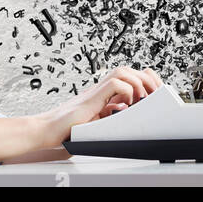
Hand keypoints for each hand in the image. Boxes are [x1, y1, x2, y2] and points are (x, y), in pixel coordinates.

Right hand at [39, 66, 163, 143]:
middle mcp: (99, 90)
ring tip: (144, 96)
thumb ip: (109, 112)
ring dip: (138, 82)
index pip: (127, 76)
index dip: (143, 80)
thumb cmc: (67, 129)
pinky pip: (114, 84)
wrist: (47, 130)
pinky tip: (127, 103)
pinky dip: (126, 91)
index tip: (154, 92)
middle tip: (155, 93)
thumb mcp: (96, 121)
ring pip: (122, 72)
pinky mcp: (91, 98)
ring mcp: (95, 92)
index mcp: (102, 94)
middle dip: (146, 79)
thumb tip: (126, 108)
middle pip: (127, 70)